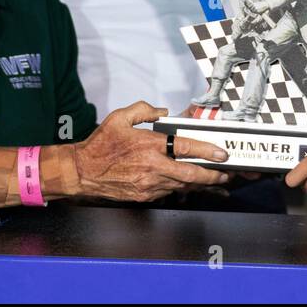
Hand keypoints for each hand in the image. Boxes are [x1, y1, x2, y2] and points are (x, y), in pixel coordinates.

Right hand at [73, 101, 228, 200]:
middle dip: (212, 176)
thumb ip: (144, 110)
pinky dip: (181, 188)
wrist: (82, 172)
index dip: (207, 151)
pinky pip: (169, 192)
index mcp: (149, 146)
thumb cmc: (100, 146)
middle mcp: (152, 167)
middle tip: (225, 174)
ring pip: (182, 186)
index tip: (222, 153)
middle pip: (191, 174)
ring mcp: (149, 185)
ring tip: (213, 179)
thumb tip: (162, 111)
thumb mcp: (120, 118)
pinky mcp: (144, 195)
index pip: (186, 148)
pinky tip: (188, 183)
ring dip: (199, 183)